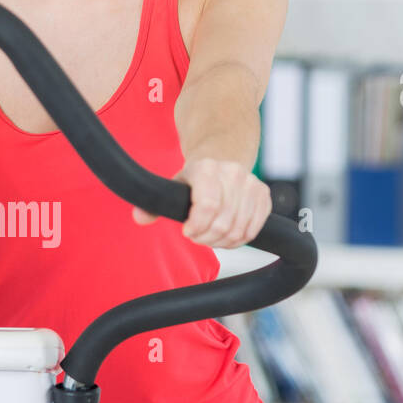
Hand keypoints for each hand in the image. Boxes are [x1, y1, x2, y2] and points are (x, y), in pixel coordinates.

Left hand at [131, 157, 271, 247]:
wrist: (221, 160)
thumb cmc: (195, 179)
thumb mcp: (172, 186)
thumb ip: (153, 203)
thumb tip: (139, 217)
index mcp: (207, 168)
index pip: (208, 205)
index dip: (197, 226)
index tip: (187, 231)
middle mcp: (233, 173)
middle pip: (223, 223)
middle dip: (206, 238)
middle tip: (197, 236)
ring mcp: (252, 184)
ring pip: (239, 230)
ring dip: (222, 242)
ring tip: (210, 236)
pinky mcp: (264, 195)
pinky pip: (254, 230)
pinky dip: (239, 240)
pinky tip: (226, 235)